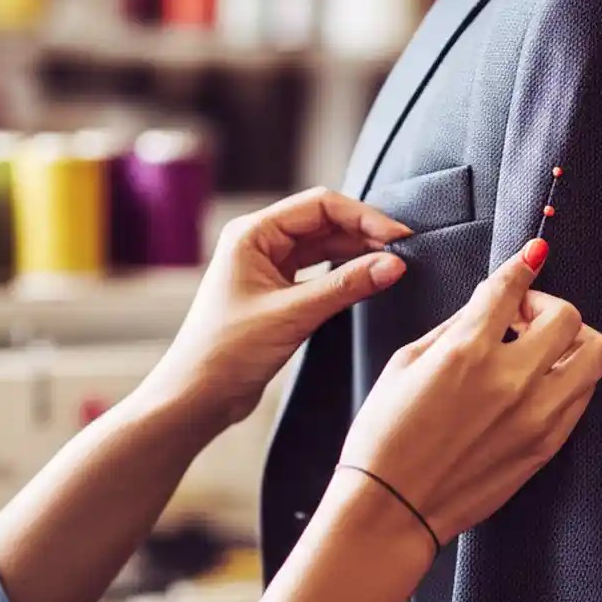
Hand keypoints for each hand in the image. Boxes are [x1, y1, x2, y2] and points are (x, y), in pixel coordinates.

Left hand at [145, 187, 411, 424]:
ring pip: (324, 247)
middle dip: (364, 233)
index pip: (320, 205)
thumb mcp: (293, 314)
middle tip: (403, 252)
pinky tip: (367, 280)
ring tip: (391, 266)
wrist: (198, 396)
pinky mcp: (278, 292)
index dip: (364, 217)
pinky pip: (319, 271)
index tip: (398, 238)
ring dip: (357, 253)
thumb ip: (346, 286)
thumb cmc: (226, 352)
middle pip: (324, 222)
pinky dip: (344, 274)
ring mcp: (268, 267)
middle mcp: (259, 242)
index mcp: (252, 233)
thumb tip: (394, 265)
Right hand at [338, 239, 601, 545]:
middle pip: (568, 316)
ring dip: (571, 340)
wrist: (393, 509)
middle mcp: (511, 380)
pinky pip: (584, 396)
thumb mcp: (405, 364)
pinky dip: (569, 378)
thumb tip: (486, 305)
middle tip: (523, 317)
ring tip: (540, 349)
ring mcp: (537, 416)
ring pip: (595, 355)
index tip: (534, 255)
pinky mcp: (547, 446)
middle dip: (545, 305)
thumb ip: (454, 327)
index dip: (525, 263)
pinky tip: (539, 383)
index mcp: (467, 352)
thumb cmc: (386, 439)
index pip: (513, 287)